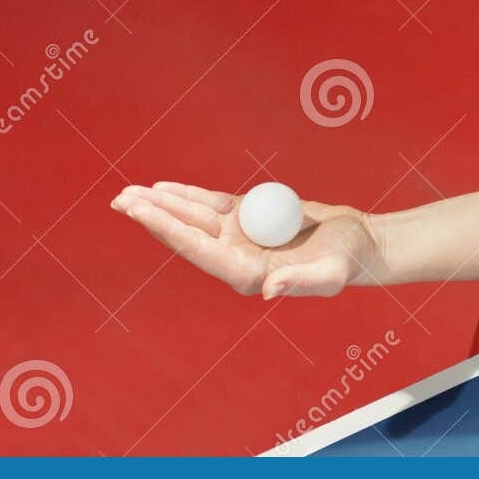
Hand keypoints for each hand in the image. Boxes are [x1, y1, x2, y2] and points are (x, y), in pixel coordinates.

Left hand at [110, 182, 383, 298]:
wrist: (358, 244)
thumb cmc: (347, 261)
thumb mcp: (331, 274)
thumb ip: (302, 283)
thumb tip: (268, 290)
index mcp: (246, 274)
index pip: (198, 250)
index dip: (167, 229)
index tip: (140, 211)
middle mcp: (235, 256)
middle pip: (185, 233)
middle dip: (152, 216)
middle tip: (119, 200)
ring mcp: (239, 236)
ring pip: (192, 216)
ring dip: (161, 204)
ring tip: (128, 192)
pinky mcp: (247, 218)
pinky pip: (210, 204)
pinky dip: (186, 195)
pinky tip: (161, 188)